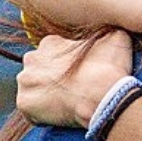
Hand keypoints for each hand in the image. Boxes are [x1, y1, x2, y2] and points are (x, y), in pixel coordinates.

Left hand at [17, 31, 131, 127]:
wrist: (104, 97)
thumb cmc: (110, 68)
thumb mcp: (117, 37)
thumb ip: (109, 30)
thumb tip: (115, 26)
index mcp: (49, 43)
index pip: (52, 52)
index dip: (67, 64)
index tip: (81, 73)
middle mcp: (31, 59)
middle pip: (38, 70)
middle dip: (51, 78)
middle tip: (73, 89)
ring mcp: (25, 82)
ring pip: (33, 89)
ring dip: (46, 95)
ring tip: (67, 103)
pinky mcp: (24, 104)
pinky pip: (30, 111)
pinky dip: (42, 114)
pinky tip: (60, 114)